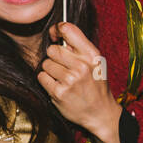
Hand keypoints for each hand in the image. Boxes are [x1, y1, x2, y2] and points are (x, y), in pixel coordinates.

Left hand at [39, 22, 120, 140]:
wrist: (100, 113)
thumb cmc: (96, 86)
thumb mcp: (96, 63)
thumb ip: (79, 48)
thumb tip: (57, 33)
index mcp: (92, 55)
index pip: (68, 30)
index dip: (57, 29)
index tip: (54, 35)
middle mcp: (81, 66)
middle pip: (52, 49)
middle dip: (54, 57)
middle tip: (63, 66)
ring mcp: (70, 80)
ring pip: (45, 63)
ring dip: (50, 70)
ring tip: (63, 78)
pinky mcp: (59, 92)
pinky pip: (42, 77)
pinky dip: (47, 81)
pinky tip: (58, 86)